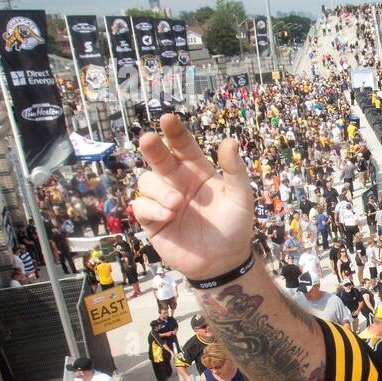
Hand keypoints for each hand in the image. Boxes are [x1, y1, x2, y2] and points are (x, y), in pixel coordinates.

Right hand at [129, 116, 255, 280]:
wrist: (224, 261)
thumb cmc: (235, 226)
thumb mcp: (240, 197)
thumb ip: (235, 171)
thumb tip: (230, 140)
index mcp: (197, 170)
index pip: (182, 145)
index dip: (174, 132)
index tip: (167, 119)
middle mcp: (177, 181)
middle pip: (158, 157)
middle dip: (152, 147)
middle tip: (149, 139)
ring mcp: (162, 199)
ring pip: (146, 181)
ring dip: (159, 190)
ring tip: (177, 204)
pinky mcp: (152, 220)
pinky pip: (141, 206)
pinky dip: (153, 208)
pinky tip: (169, 216)